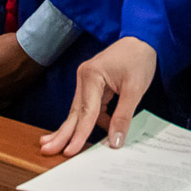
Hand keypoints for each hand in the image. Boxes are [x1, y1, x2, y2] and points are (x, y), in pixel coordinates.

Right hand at [40, 36, 157, 156]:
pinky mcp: (92, 85)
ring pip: (79, 111)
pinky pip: (88, 107)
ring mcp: (86, 81)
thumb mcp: (135, 89)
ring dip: (71, 129)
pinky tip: (82, 135)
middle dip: (62, 133)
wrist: (143, 39)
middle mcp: (84, 78)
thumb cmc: (139, 59)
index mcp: (91, 76)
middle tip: (47, 150)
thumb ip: (123, 116)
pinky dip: (87, 121)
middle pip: (74, 112)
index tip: (70, 151)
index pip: (86, 112)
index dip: (79, 134)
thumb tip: (115, 141)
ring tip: (57, 146)